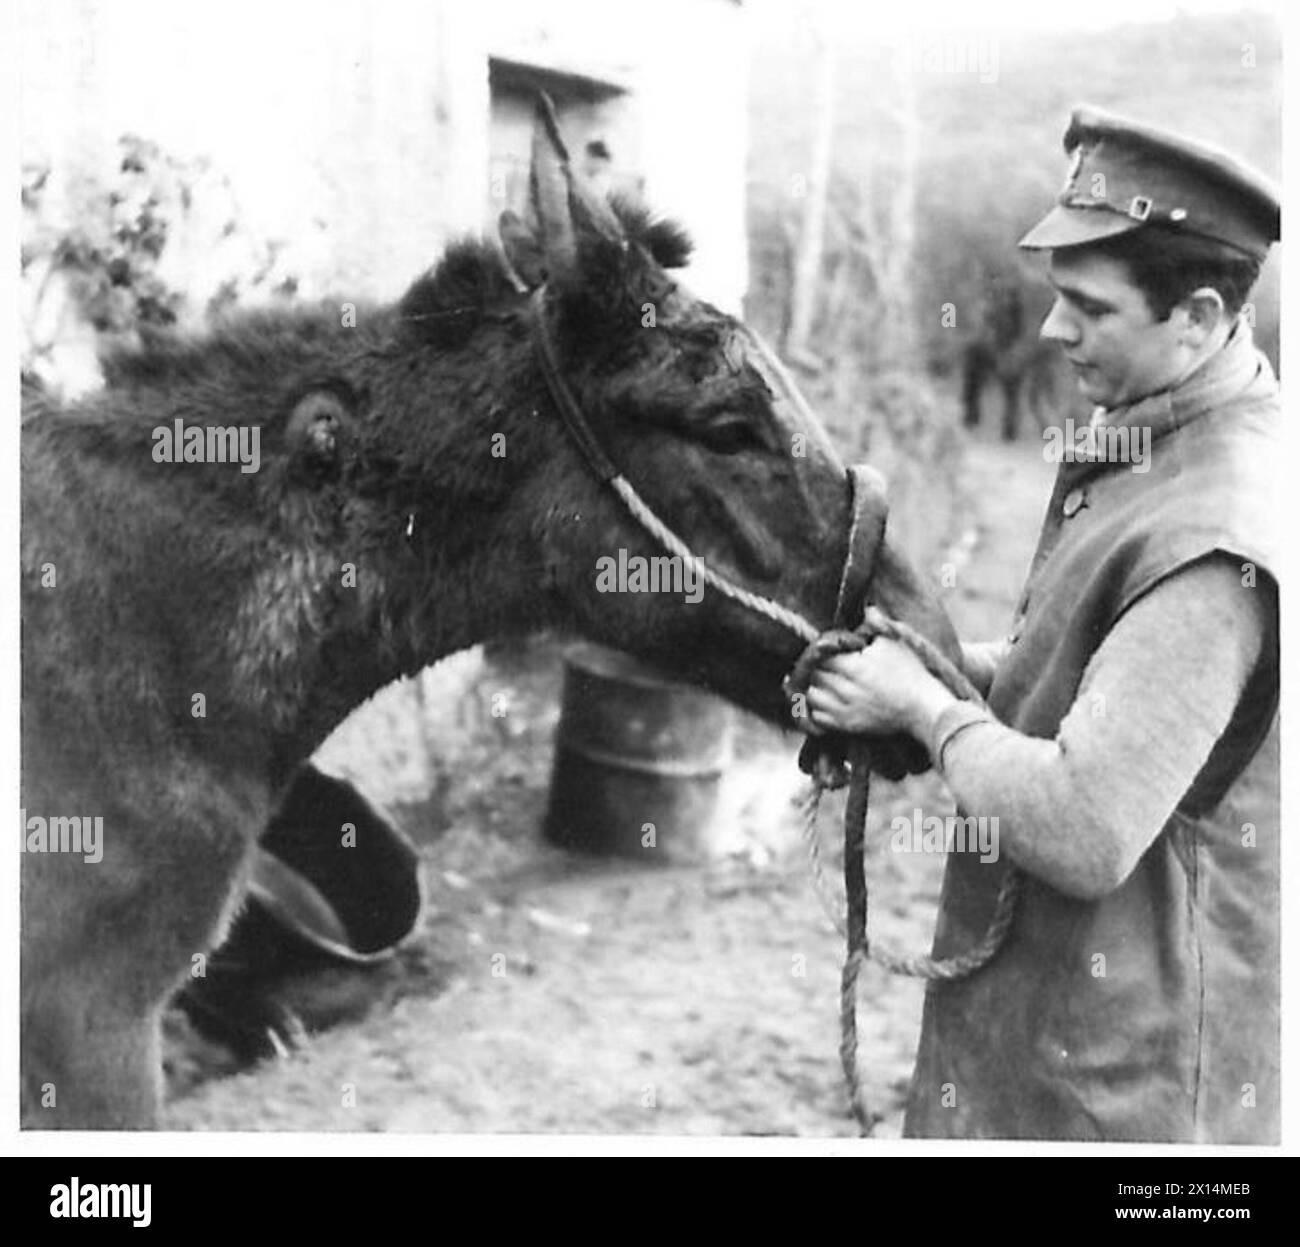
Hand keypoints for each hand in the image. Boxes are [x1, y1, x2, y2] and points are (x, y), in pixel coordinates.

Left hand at [806, 638, 955, 737]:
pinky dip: (816, 708)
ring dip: (814, 687)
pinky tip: (825, 700)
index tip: (826, 648)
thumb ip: (876, 624)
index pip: (821, 656)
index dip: (821, 650)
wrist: (922, 708)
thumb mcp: (894, 643)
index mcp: (856, 668)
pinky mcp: (847, 726)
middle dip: (816, 667)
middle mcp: (847, 690)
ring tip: (823, 681)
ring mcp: (846, 711)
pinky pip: (818, 718)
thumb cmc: (909, 673)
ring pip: (812, 697)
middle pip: (814, 676)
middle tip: (821, 663)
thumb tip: (867, 608)